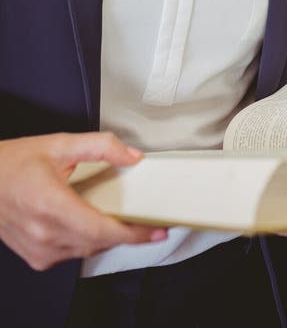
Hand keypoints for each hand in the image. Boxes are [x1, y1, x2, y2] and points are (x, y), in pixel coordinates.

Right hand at [0, 132, 167, 270]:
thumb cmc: (14, 163)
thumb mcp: (60, 144)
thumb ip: (101, 146)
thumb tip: (132, 156)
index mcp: (50, 204)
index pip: (101, 229)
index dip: (133, 233)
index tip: (156, 230)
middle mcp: (43, 233)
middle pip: (99, 242)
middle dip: (127, 233)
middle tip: (149, 221)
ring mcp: (38, 250)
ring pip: (88, 250)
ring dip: (107, 236)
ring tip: (123, 218)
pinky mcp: (37, 257)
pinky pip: (73, 253)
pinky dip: (88, 240)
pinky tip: (91, 222)